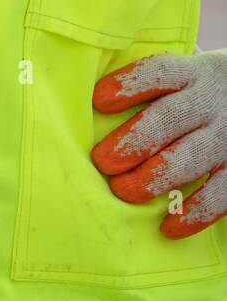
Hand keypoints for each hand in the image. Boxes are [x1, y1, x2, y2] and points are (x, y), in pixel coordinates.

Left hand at [91, 50, 226, 238]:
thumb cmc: (196, 91)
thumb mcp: (180, 75)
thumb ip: (143, 85)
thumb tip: (86, 102)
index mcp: (189, 74)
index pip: (159, 73)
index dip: (128, 85)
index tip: (99, 100)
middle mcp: (209, 103)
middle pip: (169, 119)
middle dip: (133, 141)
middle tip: (103, 161)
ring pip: (191, 157)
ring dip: (155, 177)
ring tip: (124, 191)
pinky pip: (222, 194)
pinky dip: (195, 213)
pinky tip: (169, 227)